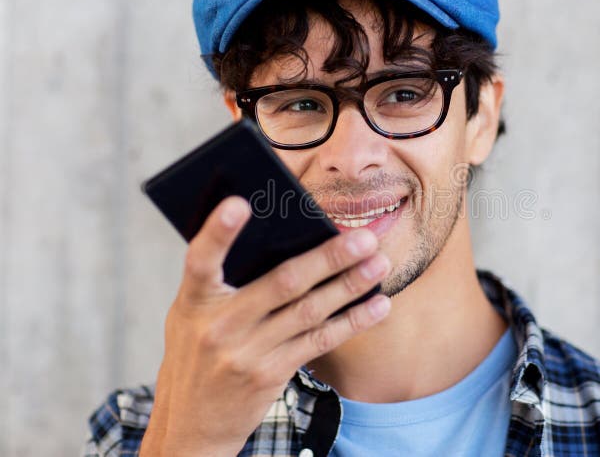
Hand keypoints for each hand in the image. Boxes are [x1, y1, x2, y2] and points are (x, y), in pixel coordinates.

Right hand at [139, 196, 390, 456]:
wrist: (191, 424)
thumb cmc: (195, 353)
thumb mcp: (192, 316)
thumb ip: (224, 282)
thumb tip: (283, 238)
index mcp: (194, 301)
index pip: (200, 260)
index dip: (218, 232)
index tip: (240, 203)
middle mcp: (219, 326)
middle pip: (283, 283)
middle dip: (328, 258)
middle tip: (364, 237)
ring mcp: (247, 352)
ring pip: (309, 311)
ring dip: (350, 285)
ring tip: (380, 263)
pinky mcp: (271, 373)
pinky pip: (319, 341)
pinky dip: (352, 321)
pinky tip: (378, 305)